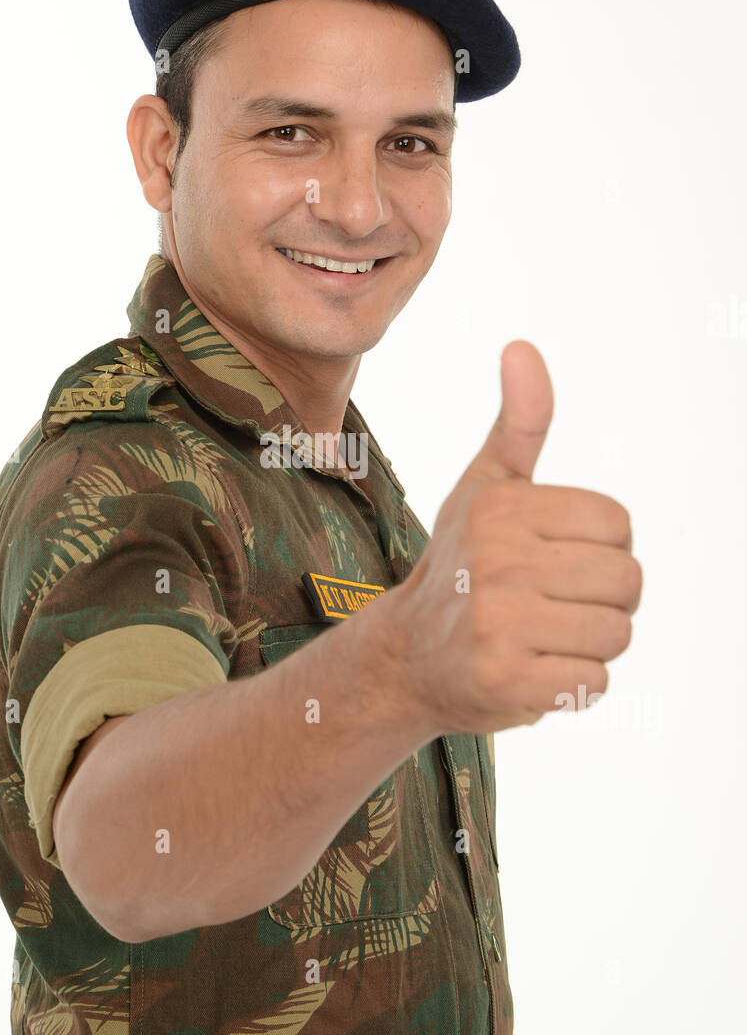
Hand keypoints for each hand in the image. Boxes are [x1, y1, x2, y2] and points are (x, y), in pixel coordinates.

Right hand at [399, 341, 642, 734]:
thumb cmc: (461, 564)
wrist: (407, 657)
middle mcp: (497, 560)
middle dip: (601, 601)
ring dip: (590, 646)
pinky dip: (573, 688)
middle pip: (628, 581)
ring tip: (541, 639)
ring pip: (617, 634)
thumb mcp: (487, 487)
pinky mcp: (504, 680)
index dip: (599, 548)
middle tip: (550, 607)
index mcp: (502, 507)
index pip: (619, 525)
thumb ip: (521, 422)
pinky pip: (594, 684)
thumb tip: (522, 347)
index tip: (552, 560)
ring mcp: (499, 623)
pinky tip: (531, 673)